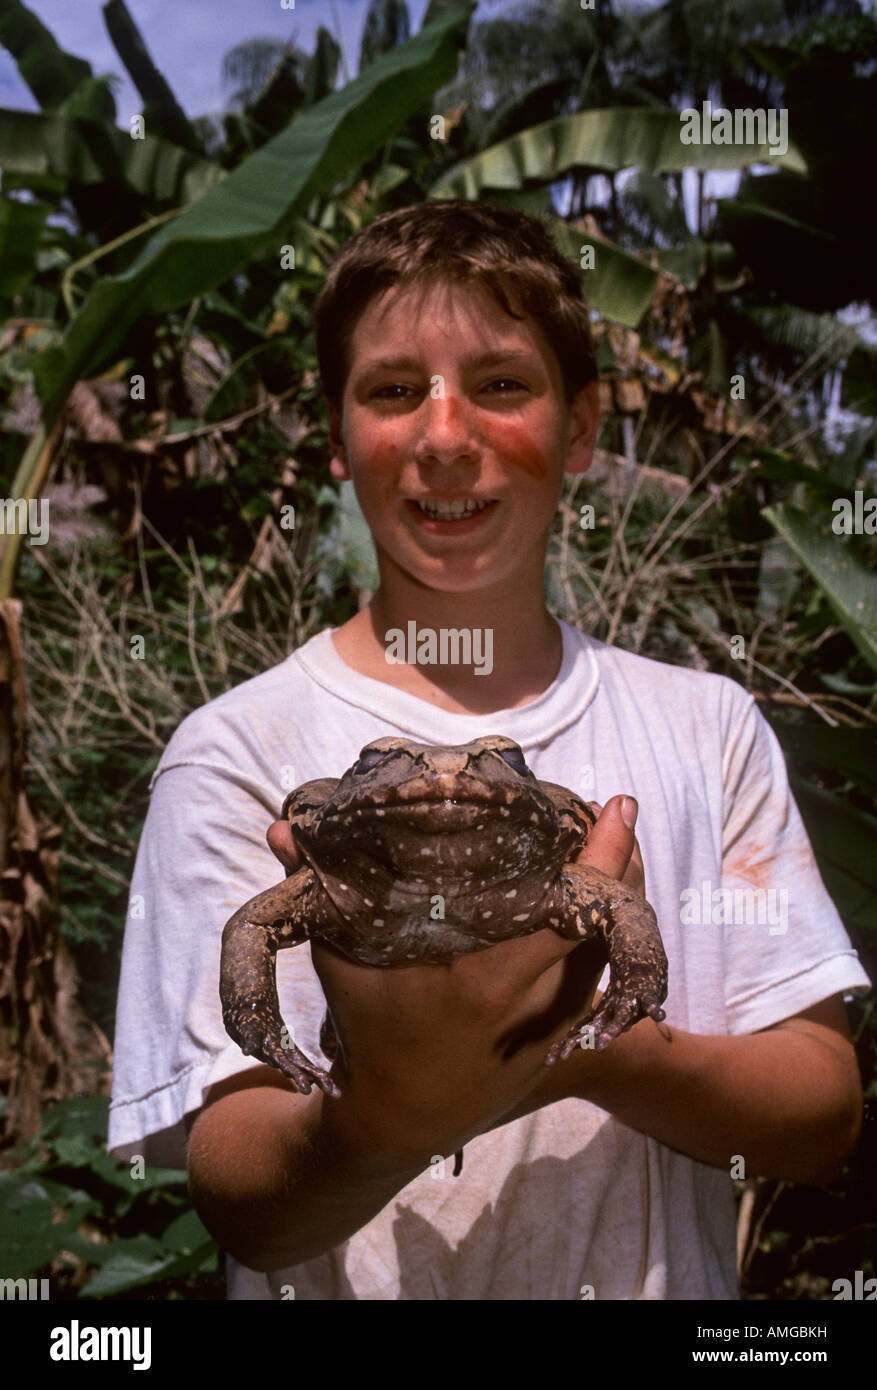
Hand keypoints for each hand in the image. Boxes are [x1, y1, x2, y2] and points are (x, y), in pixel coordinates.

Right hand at [265, 795, 644, 1167]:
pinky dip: (606, 928)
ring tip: (604, 837)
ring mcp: (556, 1023)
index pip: (573, 907)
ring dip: (620, 889)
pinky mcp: (564, 1036)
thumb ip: (315, 891)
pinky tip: (592, 892)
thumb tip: (280, 828)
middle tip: (612, 808)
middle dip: (621, 859)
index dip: (603, 854)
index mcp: (486, 980)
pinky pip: (604, 969)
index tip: (614, 804)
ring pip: (615, 944)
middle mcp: (533, 1002)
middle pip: (611, 919)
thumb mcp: (339, 961)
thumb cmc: (365, 1031)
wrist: (395, 1120)